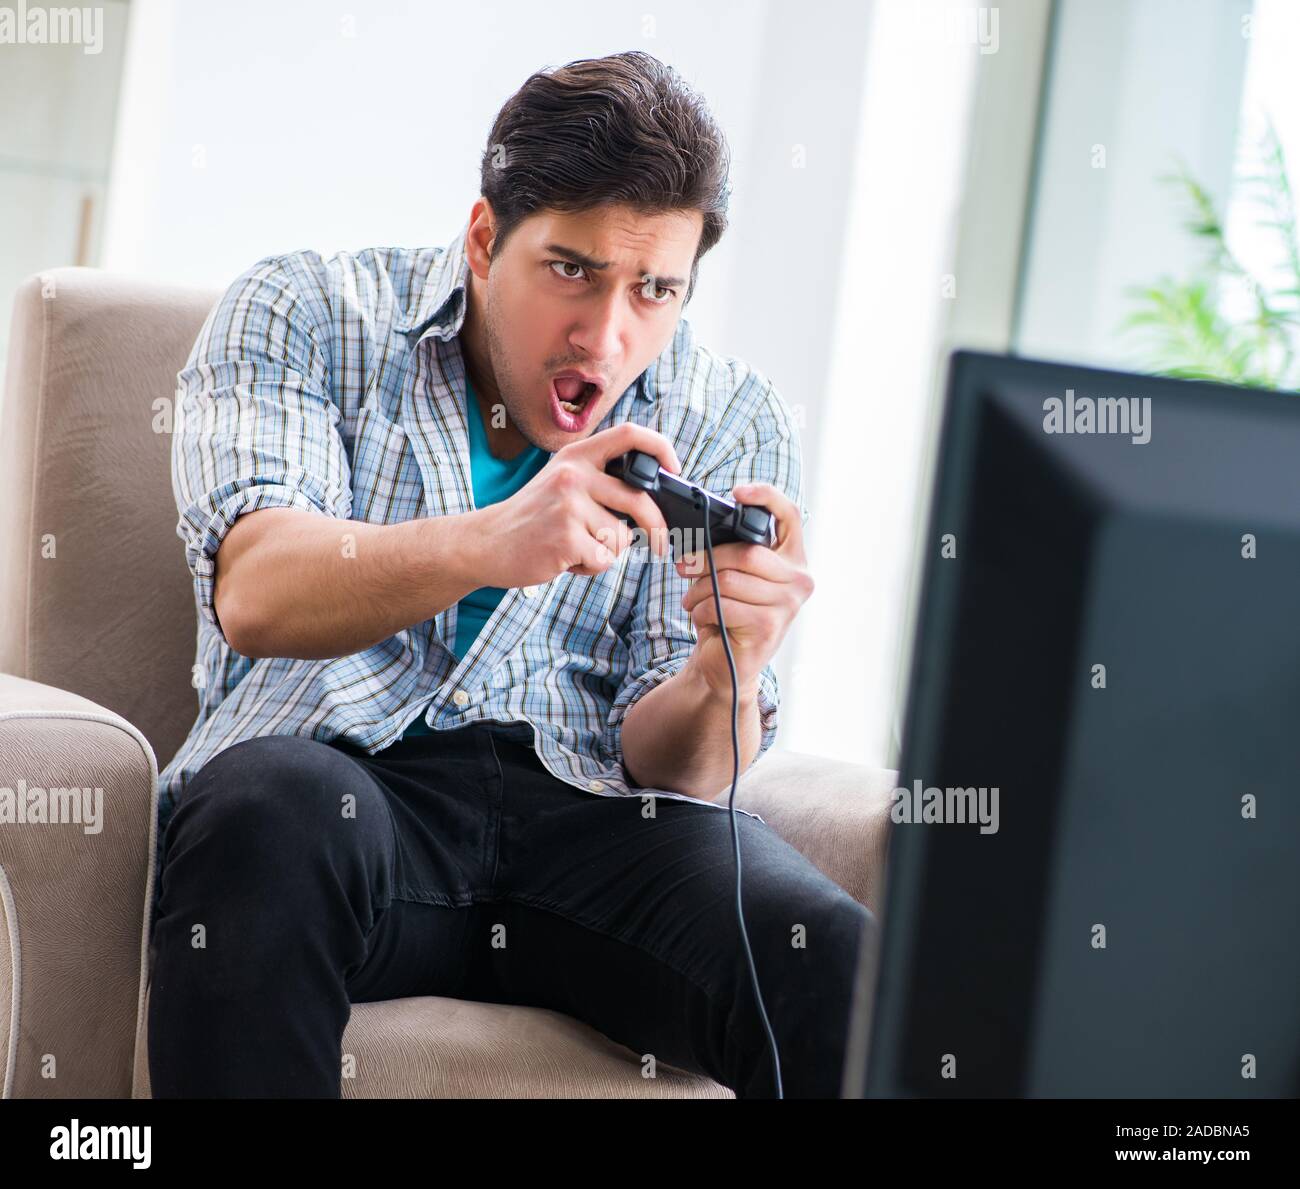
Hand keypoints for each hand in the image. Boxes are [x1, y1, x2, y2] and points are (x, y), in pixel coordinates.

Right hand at [471, 422, 682, 587]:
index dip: (661, 448)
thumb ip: (599, 482)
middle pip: (640, 500)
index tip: (675, 469)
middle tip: (661, 543)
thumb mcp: (562, 483)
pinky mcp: (565, 538)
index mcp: (577, 456)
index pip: (630, 434)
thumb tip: (652, 496)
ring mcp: (569, 506)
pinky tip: (566, 559)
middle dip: (658, 527)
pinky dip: (590, 566)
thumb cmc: (532, 518)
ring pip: (622, 537)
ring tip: (576, 546)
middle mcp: (574, 475)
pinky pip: (604, 558)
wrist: (485, 542)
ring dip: (606, 551)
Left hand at [676, 482, 813, 698]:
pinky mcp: (769, 626)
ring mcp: (788, 605)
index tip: (736, 492)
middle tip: (683, 566)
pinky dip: (701, 611)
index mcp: (793, 558)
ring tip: (693, 600)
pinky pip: (723, 606)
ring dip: (699, 590)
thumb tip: (699, 530)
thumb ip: (732, 551)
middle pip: (747, 553)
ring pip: (729, 581)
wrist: (728, 664)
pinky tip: (703, 618)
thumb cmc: (729, 612)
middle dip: (706, 559)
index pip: (789, 515)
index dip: (765, 496)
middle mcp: (799, 579)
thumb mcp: (734, 575)